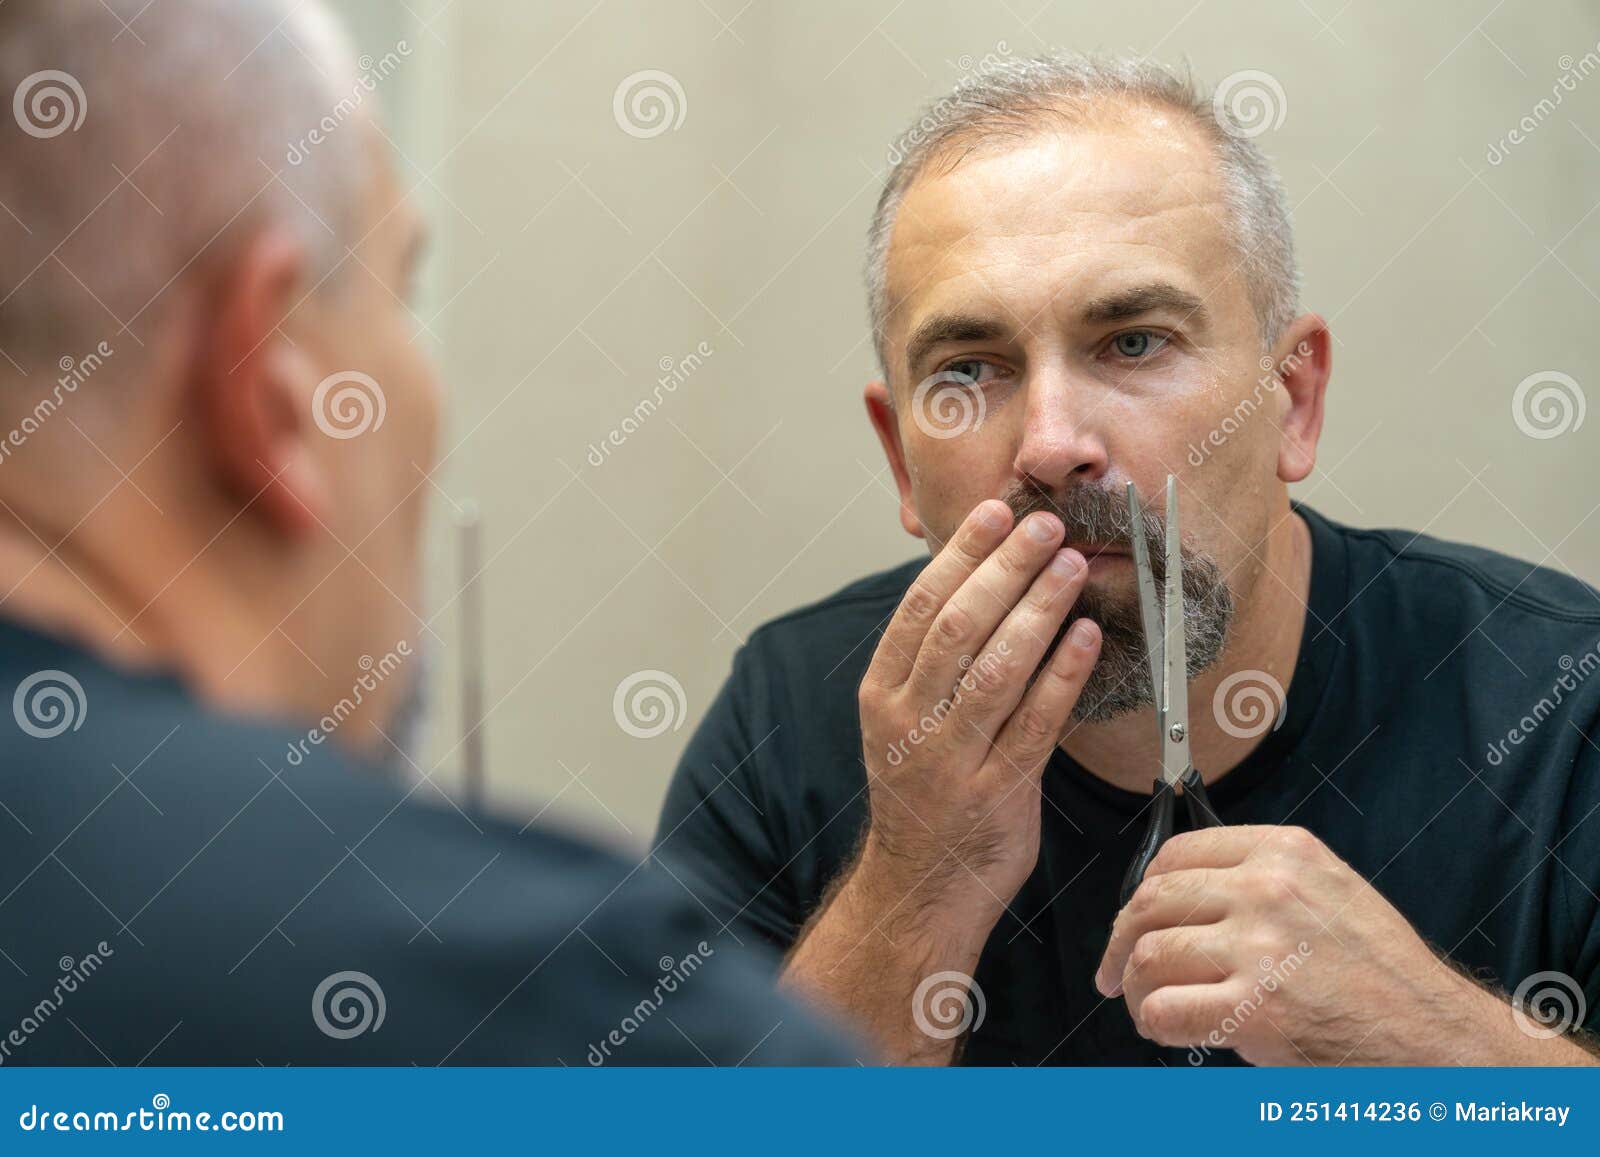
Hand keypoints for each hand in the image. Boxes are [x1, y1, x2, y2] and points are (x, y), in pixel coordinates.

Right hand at [855, 499, 1100, 926]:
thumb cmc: (923, 793)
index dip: (961, 555)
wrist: (920, 886)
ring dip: (1040, 608)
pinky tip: (1086, 637)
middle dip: (1006, 568)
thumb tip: (983, 580)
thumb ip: (934, 661)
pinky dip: (1063, 674)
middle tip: (1047, 527)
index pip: (920, 606)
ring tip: (1072, 566)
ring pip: (998, 667)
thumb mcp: (902, 722)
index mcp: (882, 693)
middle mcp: (909, 721)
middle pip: (959, 626)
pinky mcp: (997, 792)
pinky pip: (1036, 722)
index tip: (997, 513)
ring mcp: (950, 759)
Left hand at [1096, 825, 1545, 1064]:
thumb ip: (1261, 880)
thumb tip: (1183, 896)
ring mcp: (1260, 947)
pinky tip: (1167, 1029)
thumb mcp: (1330, 891)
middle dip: (1120, 940)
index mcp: (1284, 852)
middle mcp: (1267, 889)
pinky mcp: (1254, 1008)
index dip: (1141, 890)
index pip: (1175, 853)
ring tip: (1145, 1005)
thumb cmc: (1383, 974)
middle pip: (1151, 901)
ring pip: (1148, 954)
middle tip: (1115, 971)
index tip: (1132, 919)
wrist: (1433, 1035)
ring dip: (1134, 987)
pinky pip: (1164, 1009)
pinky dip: (1152, 1023)